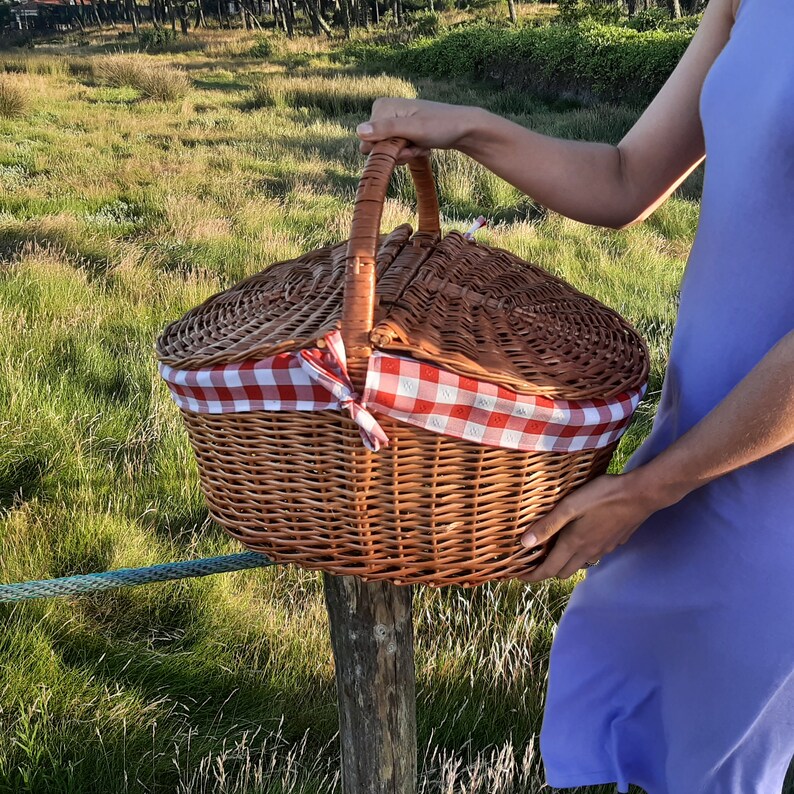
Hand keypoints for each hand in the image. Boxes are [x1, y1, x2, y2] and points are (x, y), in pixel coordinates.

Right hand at [356, 98, 484, 163]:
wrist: (463, 128)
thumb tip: (359, 131)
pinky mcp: (401, 132)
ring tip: (422, 145)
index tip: (407, 144)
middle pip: (377, 148)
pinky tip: (423, 146)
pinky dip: (411, 153)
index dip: (388, 150)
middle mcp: (383, 113)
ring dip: (406, 155)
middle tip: (417, 145)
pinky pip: (397, 152)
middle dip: (398, 153)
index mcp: (382, 106)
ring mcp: (392, 123)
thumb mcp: (413, 129)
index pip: (368, 142)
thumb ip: (386, 130)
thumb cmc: (441, 125)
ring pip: (388, 153)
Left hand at [518, 470, 662, 581]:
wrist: (641, 494)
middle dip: (545, 570)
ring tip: (551, 549)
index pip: (549, 570)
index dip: (532, 576)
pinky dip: (579, 554)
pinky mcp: (614, 542)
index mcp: (574, 544)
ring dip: (563, 562)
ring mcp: (603, 549)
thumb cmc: (603, 495)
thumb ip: (548, 525)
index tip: (518, 576)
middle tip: (532, 560)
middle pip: (562, 571)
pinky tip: (578, 538)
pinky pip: (592, 555)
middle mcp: (588, 552)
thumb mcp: (571, 506)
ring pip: (578, 564)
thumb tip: (524, 543)